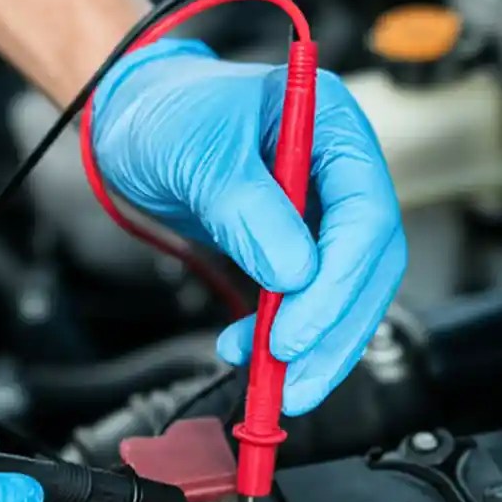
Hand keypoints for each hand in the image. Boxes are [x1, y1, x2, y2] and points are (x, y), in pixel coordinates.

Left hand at [93, 39, 406, 415]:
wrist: (132, 125)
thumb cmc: (165, 115)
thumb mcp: (199, 153)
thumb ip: (248, 211)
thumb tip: (295, 276)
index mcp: (332, 126)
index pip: (366, 214)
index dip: (338, 283)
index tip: (293, 334)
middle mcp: (340, 169)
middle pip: (369, 264)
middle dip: (333, 330)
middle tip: (292, 381)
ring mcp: (323, 210)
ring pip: (346, 292)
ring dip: (316, 346)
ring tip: (274, 385)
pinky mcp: (297, 245)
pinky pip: (309, 300)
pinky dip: (286, 336)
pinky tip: (251, 351)